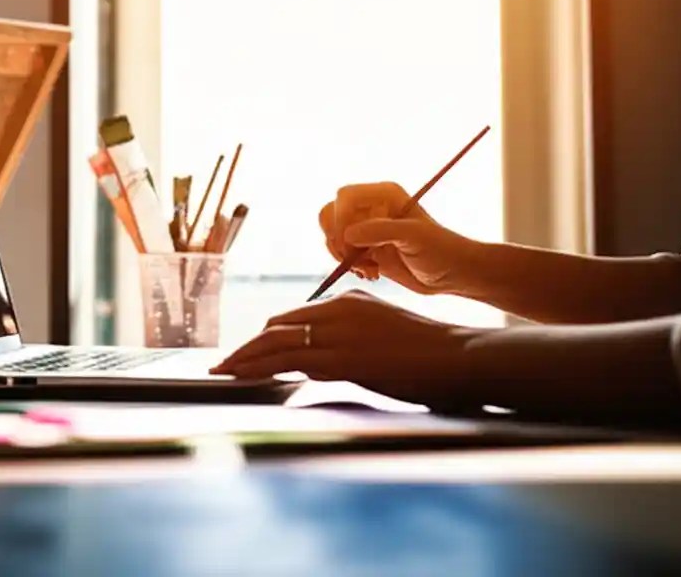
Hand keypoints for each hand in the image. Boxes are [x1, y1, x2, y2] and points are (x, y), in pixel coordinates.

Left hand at [211, 290, 483, 407]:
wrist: (459, 356)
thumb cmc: (428, 350)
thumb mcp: (382, 328)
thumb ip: (351, 336)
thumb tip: (323, 357)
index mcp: (347, 301)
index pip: (292, 318)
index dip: (264, 337)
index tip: (246, 351)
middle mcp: (337, 311)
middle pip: (277, 329)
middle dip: (247, 349)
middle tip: (221, 364)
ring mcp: (340, 334)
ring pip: (278, 346)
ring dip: (246, 361)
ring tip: (222, 373)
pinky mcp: (344, 359)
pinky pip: (293, 364)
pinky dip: (264, 371)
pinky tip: (246, 379)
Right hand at [319, 182, 477, 294]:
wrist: (453, 274)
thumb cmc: (442, 251)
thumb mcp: (414, 237)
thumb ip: (380, 231)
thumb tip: (346, 236)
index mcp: (383, 194)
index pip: (345, 197)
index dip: (340, 220)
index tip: (349, 244)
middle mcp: (371, 207)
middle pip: (331, 215)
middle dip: (337, 240)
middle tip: (355, 259)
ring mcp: (367, 229)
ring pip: (332, 236)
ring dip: (343, 257)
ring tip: (369, 269)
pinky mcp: (366, 249)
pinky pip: (340, 254)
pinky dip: (348, 267)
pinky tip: (372, 274)